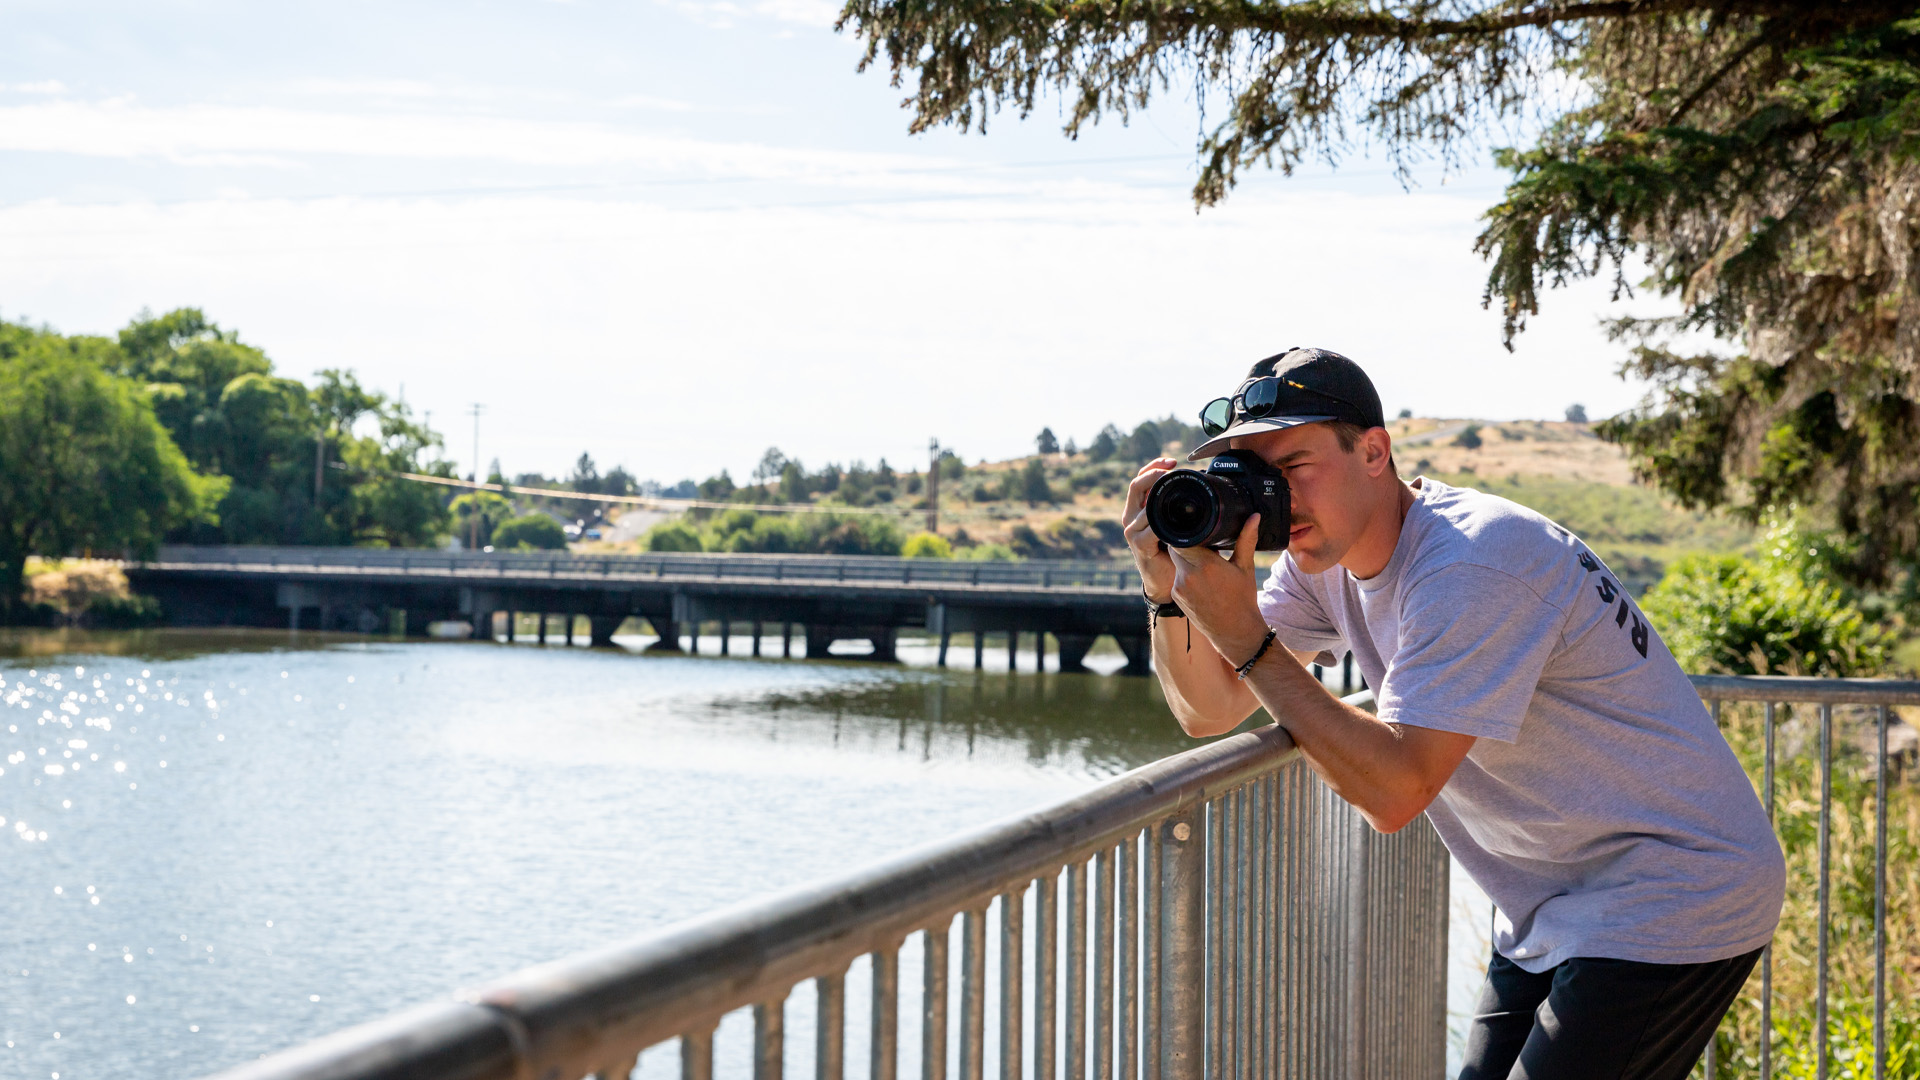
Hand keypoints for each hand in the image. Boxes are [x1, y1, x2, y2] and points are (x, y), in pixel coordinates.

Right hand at [1122, 457, 1179, 602]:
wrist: (1166, 582)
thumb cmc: (1173, 552)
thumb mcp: (1176, 524)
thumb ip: (1179, 508)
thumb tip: (1201, 487)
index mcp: (1140, 508)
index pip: (1141, 479)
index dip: (1154, 466)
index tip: (1172, 462)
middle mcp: (1132, 516)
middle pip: (1135, 485)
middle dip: (1153, 473)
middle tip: (1170, 469)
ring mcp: (1133, 530)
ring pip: (1142, 505)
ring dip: (1157, 494)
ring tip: (1172, 487)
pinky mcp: (1139, 545)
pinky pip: (1148, 529)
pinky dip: (1159, 522)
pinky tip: (1172, 518)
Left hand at [1166, 513, 1271, 663]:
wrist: (1234, 632)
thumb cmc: (1243, 599)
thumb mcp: (1245, 567)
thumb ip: (1246, 539)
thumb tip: (1254, 517)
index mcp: (1206, 564)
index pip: (1184, 537)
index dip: (1188, 531)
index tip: (1197, 528)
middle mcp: (1189, 575)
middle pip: (1176, 547)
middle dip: (1187, 543)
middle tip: (1201, 543)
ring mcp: (1180, 587)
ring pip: (1175, 562)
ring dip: (1185, 559)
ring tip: (1202, 562)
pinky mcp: (1176, 596)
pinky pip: (1176, 577)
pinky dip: (1184, 573)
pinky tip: (1199, 578)